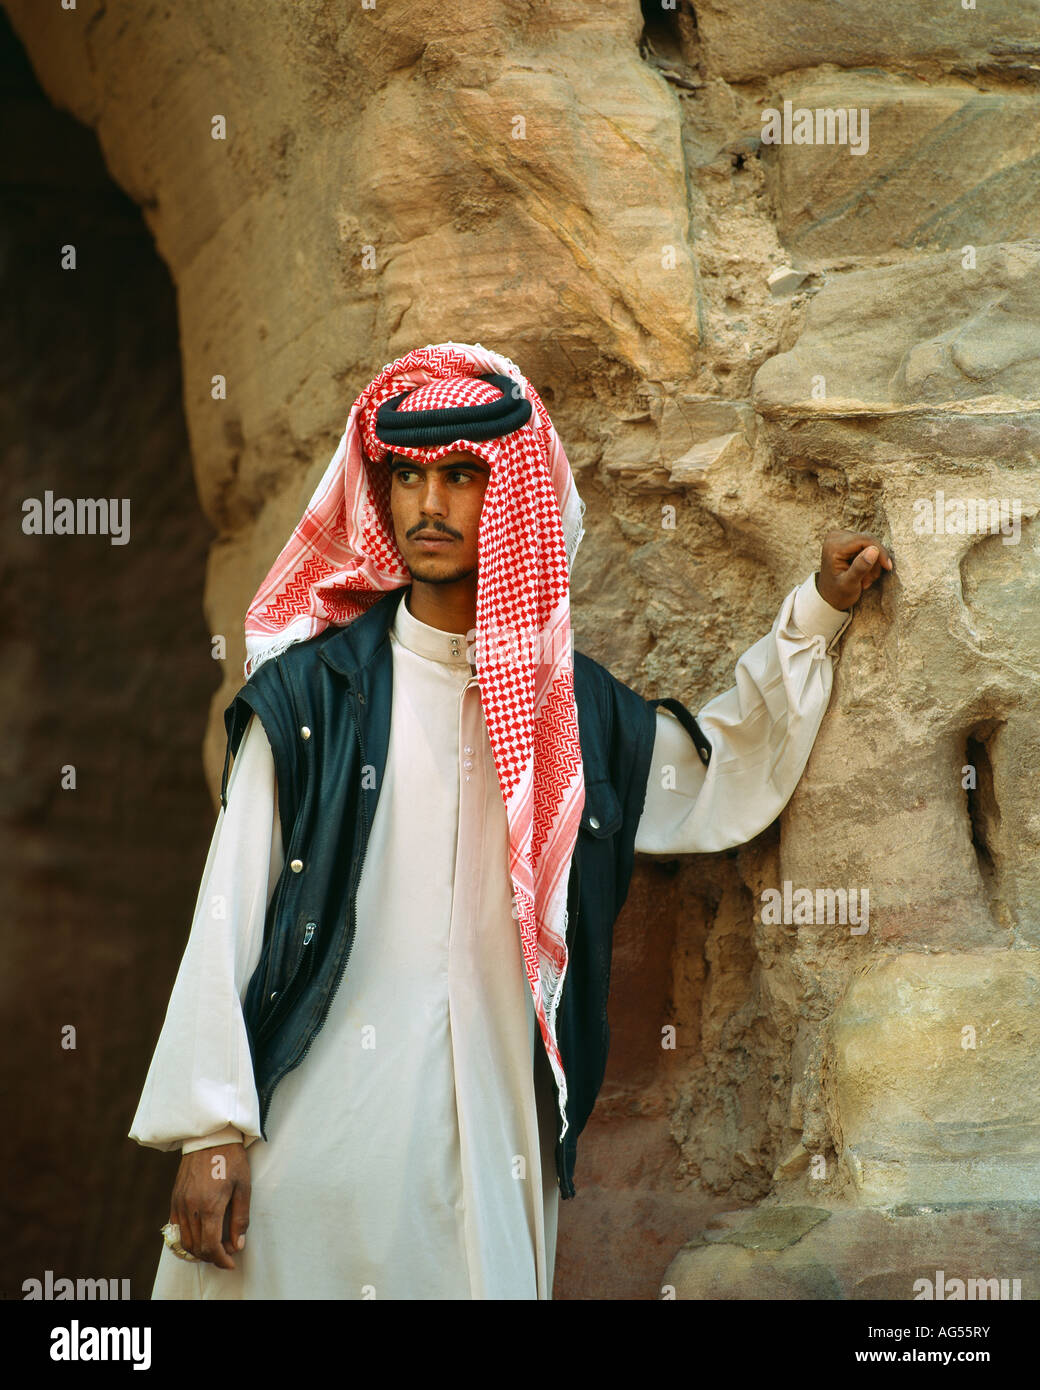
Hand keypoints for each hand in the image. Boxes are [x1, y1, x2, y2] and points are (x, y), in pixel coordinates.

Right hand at [169, 1142, 250, 1269]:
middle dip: (212, 1257)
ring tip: (214, 1247)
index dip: (221, 1260)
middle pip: (196, 1247)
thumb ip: (240, 1218)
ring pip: (185, 1240)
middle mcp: (191, 1207)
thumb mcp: (244, 1187)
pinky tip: (199, 1236)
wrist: (211, 1137)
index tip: (231, 1263)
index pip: (211, 1246)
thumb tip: (237, 1244)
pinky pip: (176, 1227)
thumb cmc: (231, 1159)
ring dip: (198, 1250)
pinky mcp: (175, 1198)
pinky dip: (186, 1238)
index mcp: (210, 1206)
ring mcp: (180, 1202)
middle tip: (226, 1255)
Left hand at [816, 530, 893, 610]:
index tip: (888, 567)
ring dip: (872, 564)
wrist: (829, 597)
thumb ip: (860, 567)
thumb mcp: (849, 585)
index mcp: (833, 546)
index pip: (865, 540)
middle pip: (869, 541)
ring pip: (870, 544)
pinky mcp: (846, 539)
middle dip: (874, 561)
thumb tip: (874, 550)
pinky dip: (869, 561)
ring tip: (864, 581)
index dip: (880, 552)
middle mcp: (835, 536)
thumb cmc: (838, 593)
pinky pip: (867, 546)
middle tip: (868, 581)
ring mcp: (840, 536)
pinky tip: (863, 574)